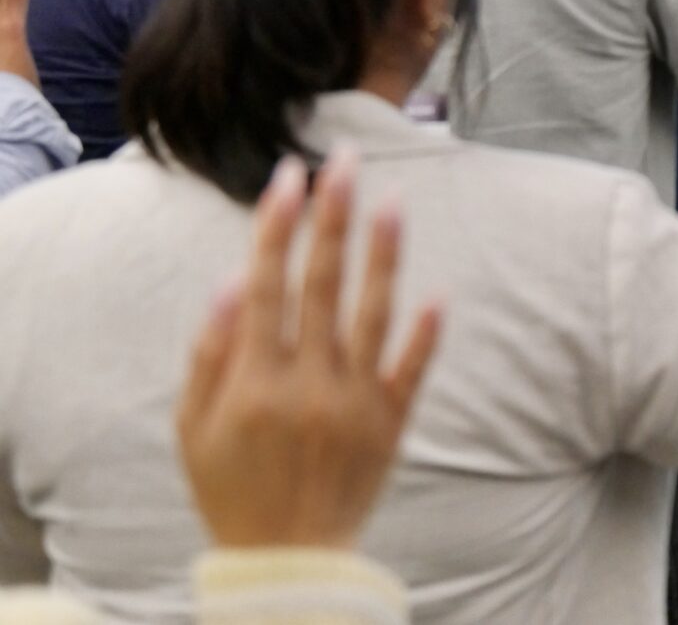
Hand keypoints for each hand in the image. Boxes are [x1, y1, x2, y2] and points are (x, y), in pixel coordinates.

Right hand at [177, 148, 440, 548]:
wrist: (288, 561)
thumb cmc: (232, 488)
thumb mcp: (194, 428)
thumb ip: (211, 353)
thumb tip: (233, 281)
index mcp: (254, 380)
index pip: (267, 284)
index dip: (278, 226)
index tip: (290, 176)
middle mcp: (308, 383)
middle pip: (323, 283)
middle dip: (334, 216)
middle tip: (347, 160)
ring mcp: (354, 402)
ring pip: (373, 313)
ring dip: (384, 254)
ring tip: (394, 200)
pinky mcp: (391, 422)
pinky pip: (412, 371)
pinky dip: (425, 334)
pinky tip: (438, 293)